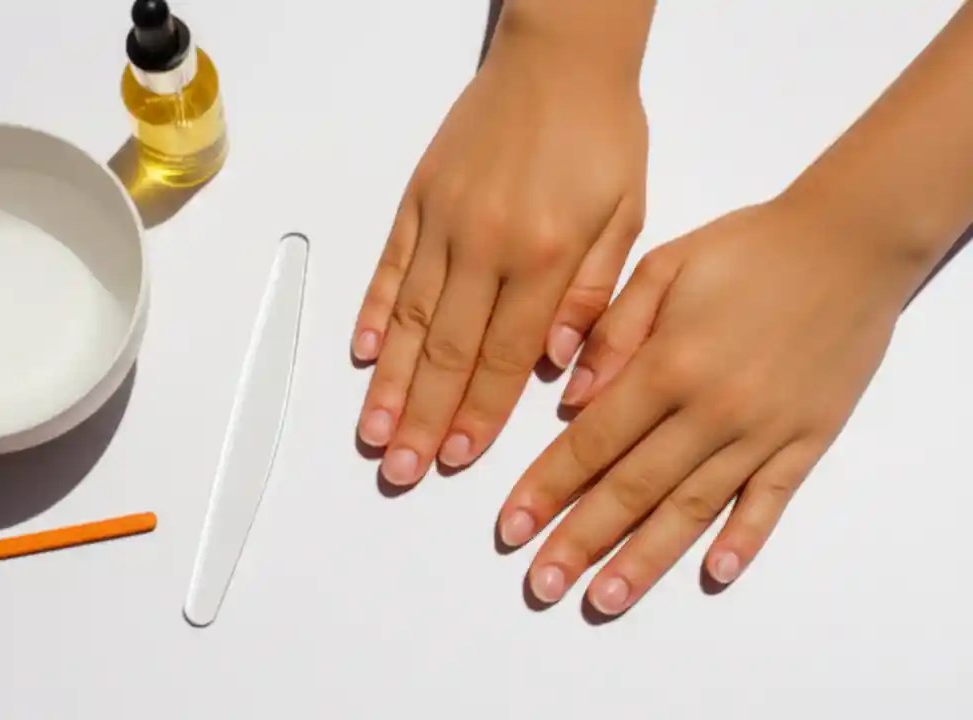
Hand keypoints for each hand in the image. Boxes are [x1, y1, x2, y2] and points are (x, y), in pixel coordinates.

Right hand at [352, 21, 647, 486]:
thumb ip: (594, 293)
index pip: (507, 355)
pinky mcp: (418, 201)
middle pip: (449, 351)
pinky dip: (374, 314)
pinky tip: (363, 355)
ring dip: (390, 383)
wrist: (560, 58)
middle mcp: (486, 244)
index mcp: (546, 254)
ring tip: (374, 433)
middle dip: (424, 418)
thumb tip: (562, 362)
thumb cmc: (601, 134)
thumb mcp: (628, 214)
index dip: (481, 413)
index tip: (459, 458)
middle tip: (401, 470)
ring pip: (411, 319)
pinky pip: (391, 268)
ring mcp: (444, 222)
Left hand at [498, 198, 920, 614]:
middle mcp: (710, 411)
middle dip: (580, 540)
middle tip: (542, 583)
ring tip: (605, 600)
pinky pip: (770, 501)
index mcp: (667, 365)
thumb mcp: (665, 266)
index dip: (546, 488)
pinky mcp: (807, 440)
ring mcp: (762, 432)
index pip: (591, 442)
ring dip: (645, 559)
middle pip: (632, 489)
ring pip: (692, 509)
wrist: (851, 242)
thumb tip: (571, 397)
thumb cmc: (748, 249)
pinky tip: (715, 574)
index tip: (511, 527)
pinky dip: (744, 540)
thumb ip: (612, 331)